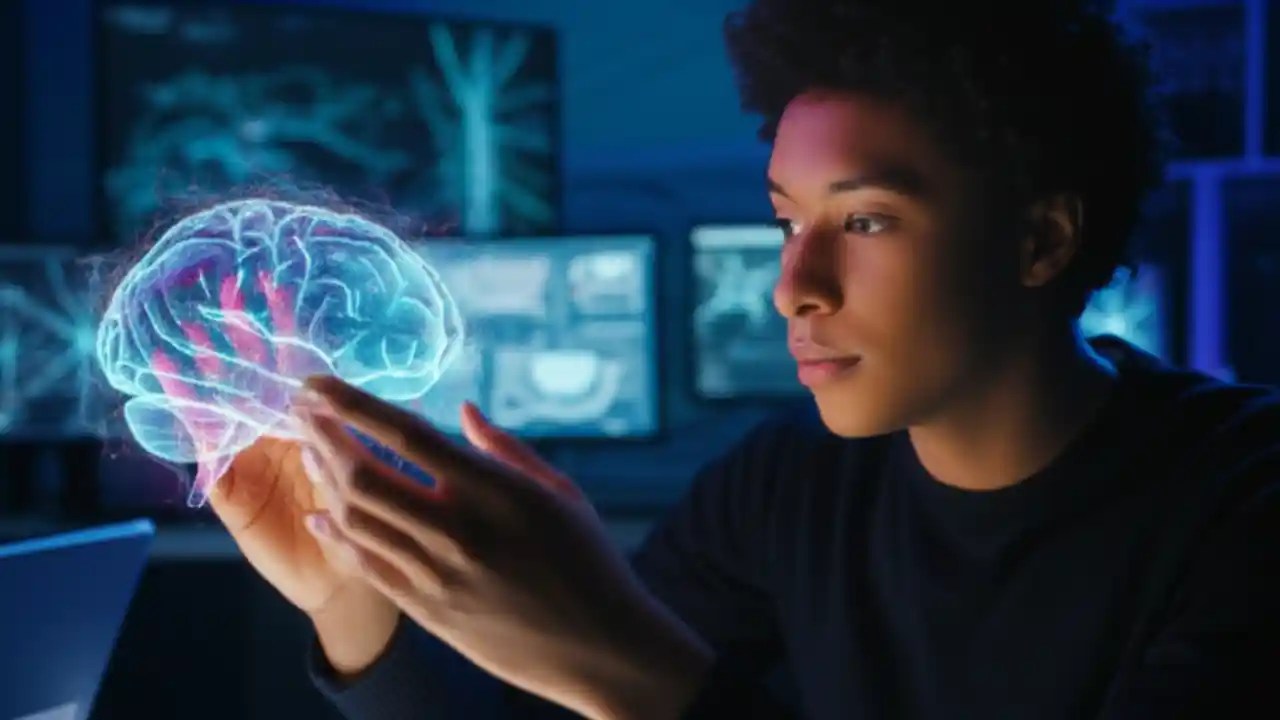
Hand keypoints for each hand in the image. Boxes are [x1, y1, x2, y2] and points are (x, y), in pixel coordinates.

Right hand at [149, 272, 398, 675]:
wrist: (348, 582)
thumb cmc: (371, 525)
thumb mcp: (373, 470)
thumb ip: (362, 432)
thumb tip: (378, 388)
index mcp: (317, 424)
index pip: (299, 366)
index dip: (287, 329)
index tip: (275, 285)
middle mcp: (281, 434)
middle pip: (257, 375)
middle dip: (243, 333)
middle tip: (228, 287)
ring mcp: (253, 458)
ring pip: (227, 402)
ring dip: (211, 365)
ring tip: (191, 326)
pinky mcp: (229, 488)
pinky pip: (205, 445)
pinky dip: (187, 409)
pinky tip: (169, 375)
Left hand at [293, 377, 712, 719]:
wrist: (600, 647)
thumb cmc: (590, 561)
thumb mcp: (560, 493)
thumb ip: (505, 449)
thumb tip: (463, 410)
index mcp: (495, 491)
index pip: (407, 435)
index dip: (352, 405)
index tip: (318, 384)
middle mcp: (459, 531)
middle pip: (365, 475)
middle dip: (321, 435)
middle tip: (299, 410)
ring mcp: (439, 576)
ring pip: (357, 520)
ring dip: (323, 478)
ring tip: (307, 449)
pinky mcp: (429, 612)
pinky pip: (367, 567)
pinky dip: (338, 536)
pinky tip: (323, 514)